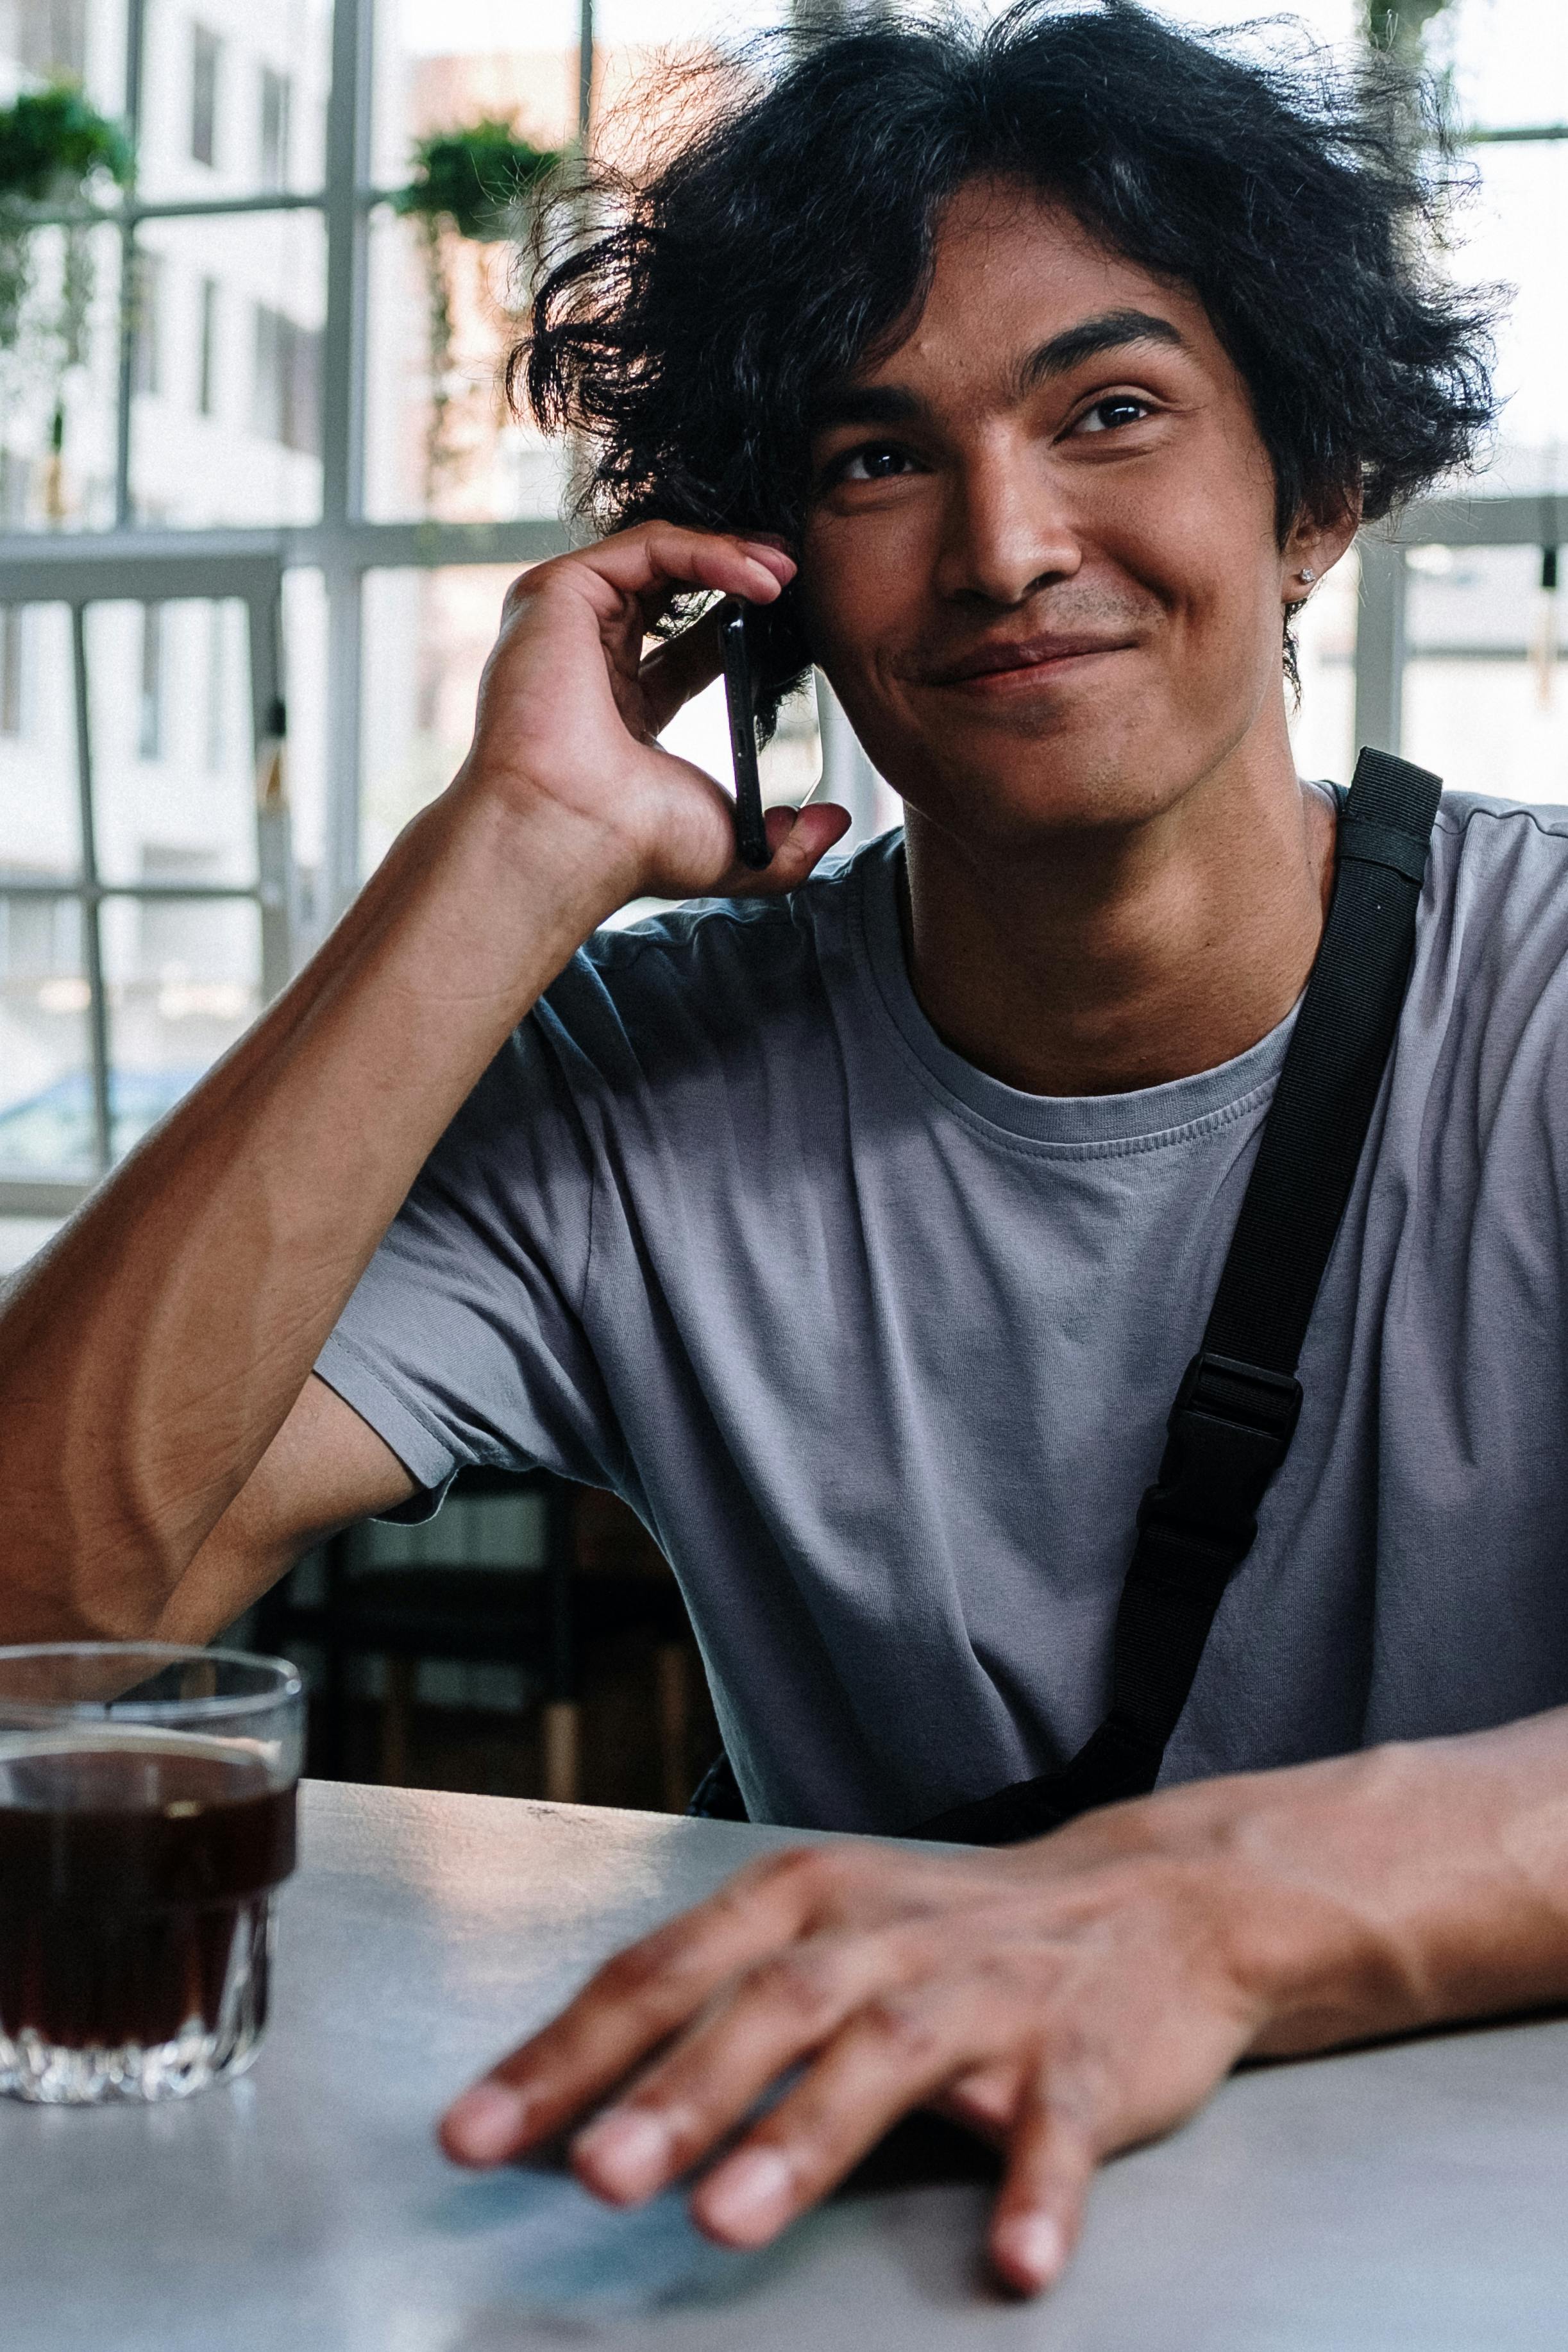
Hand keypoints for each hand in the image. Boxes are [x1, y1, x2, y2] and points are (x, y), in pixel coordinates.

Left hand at [437, 1805, 1283, 2295]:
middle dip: (674, 2093)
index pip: (663, 1971)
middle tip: (591, 2174)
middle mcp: (883, 1937)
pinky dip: (1037, 2190)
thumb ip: (711, 2005)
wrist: (1155, 1900)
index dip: (566, 2054)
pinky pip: (1060, 2126)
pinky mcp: (1085, 2056)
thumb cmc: (952, 1931)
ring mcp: (986, 1994)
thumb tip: (567, 2103)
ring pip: (885, 2057)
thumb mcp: (825, 1931)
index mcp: (803, 1899)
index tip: (473, 2132)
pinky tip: (1016, 2259)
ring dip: (803, 2137)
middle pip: (766, 2006)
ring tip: (727, 2218)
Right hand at [456, 522, 850, 906]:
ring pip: (661, 556)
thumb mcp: (739, 846)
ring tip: (787, 573)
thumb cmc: (633, 847)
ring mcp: (566, 624)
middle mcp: (587, 660)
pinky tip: (758, 580)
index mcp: (621, 710)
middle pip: (672, 588)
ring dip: (733, 554)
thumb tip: (836, 820)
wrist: (574, 835)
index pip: (686, 646)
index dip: (742, 622)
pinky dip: (708, 552)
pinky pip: (646, 546)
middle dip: (740, 570)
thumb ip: (792, 843)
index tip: (794, 617)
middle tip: (798, 575)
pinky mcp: (555, 594)